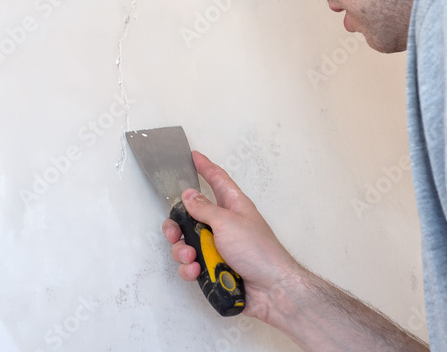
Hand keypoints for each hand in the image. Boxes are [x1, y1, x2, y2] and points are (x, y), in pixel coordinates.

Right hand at [162, 150, 300, 323]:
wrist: (271, 290)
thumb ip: (204, 208)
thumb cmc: (259, 252)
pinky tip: (197, 271)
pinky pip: (191, 264)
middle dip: (178, 226)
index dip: (205, 167)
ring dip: (183, 251)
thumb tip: (188, 194)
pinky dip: (190, 268)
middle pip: (191, 216)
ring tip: (192, 257)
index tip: (193, 156)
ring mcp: (218, 248)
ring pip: (187, 243)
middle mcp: (224, 225)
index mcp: (233, 206)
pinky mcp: (214, 268)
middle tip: (175, 233)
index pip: (217, 180)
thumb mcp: (227, 223)